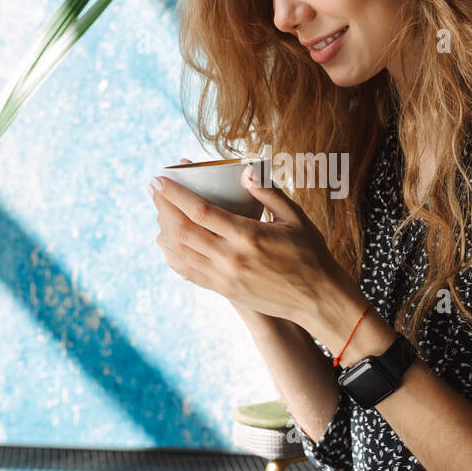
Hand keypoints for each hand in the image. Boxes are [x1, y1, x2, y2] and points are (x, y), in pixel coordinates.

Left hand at [150, 157, 354, 333]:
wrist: (317, 299)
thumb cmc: (310, 253)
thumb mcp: (295, 217)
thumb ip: (269, 192)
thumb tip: (244, 171)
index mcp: (248, 235)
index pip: (200, 211)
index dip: (175, 194)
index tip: (159, 178)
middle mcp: (231, 258)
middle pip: (182, 230)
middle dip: (162, 206)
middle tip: (154, 189)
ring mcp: (225, 277)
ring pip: (181, 252)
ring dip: (164, 230)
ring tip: (159, 212)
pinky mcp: (224, 290)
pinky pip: (189, 272)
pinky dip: (173, 255)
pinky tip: (168, 242)